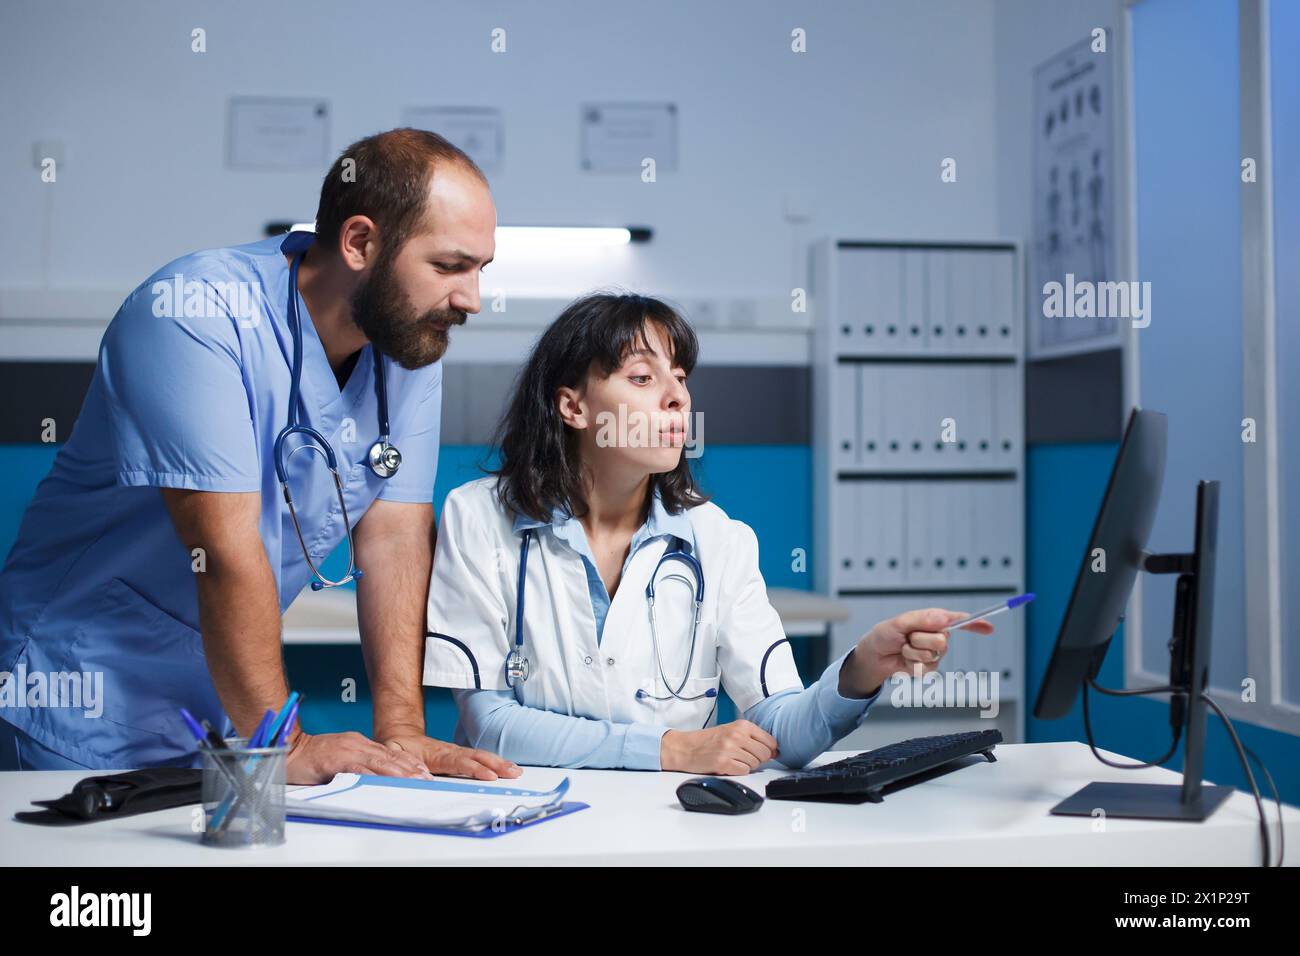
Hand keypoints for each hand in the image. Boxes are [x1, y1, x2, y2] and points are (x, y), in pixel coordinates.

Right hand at [284, 730, 436, 785]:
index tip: (424, 770)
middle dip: (410, 768)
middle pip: (389, 756)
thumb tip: (377, 776)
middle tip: (427, 778)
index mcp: (359, 742)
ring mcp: (347, 750)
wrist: (288, 750)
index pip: (390, 752)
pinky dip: (373, 776)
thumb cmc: (312, 757)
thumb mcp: (340, 757)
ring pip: (379, 762)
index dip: (408, 761)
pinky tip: (385, 783)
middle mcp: (356, 743)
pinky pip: (358, 769)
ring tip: (415, 780)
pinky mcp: (335, 760)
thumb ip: (358, 763)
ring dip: (399, 772)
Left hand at [380, 731, 521, 781]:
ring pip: (480, 756)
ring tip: (516, 771)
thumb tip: (420, 777)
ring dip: (499, 763)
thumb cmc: (397, 747)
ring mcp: (456, 751)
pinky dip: (495, 761)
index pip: (458, 762)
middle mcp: (449, 751)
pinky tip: (506, 768)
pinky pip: (479, 757)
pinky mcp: (459, 754)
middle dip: (495, 765)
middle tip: (512, 772)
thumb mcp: (392, 754)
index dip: (474, 768)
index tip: (489, 776)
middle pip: (476, 757)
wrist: (400, 734)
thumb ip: (402, 765)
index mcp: (435, 754)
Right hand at [660, 720, 778, 774]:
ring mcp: (730, 749)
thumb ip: (752, 738)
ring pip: (755, 764)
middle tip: (745, 758)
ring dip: (747, 766)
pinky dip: (739, 771)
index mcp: (742, 725)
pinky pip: (744, 771)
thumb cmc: (708, 740)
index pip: (770, 741)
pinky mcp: (724, 762)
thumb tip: (774, 751)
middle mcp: (737, 735)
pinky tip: (729, 765)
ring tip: (734, 760)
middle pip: (764, 754)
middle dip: (758, 760)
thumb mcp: (731, 731)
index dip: (770, 750)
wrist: (686, 747)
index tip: (765, 753)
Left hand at [851, 607, 995, 692]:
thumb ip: (921, 619)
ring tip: (903, 648)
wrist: (874, 657)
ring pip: (932, 655)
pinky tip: (904, 660)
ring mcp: (933, 653)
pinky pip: (926, 668)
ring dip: (913, 652)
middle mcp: (936, 636)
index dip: (975, 624)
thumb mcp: (899, 622)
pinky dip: (911, 664)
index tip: (989, 627)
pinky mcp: (928, 668)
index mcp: (933, 621)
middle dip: (921, 639)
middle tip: (907, 638)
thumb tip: (943, 617)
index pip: (958, 621)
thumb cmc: (884, 635)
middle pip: (943, 640)